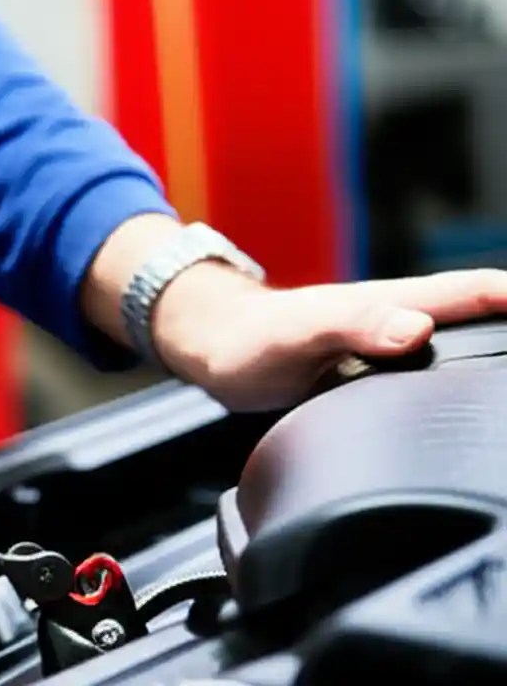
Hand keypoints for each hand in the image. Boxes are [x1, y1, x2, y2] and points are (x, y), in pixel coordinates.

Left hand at [153, 265, 506, 410]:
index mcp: (387, 304)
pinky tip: (466, 399)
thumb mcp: (298, 334)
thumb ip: (352, 327)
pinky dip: (454, 378)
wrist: (213, 350)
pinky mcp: (372, 373)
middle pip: (475, 316)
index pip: (469, 293)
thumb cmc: (249, 341)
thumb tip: (416, 329)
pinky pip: (426, 372)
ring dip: (491, 349)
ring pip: (455, 344)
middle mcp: (395, 321)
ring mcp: (386, 347)